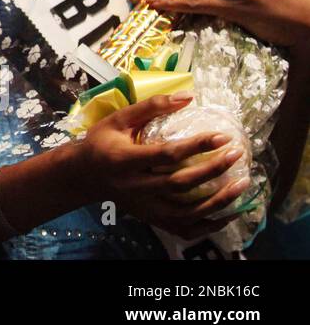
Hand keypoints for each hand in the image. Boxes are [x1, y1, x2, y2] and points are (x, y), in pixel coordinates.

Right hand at [76, 92, 250, 239]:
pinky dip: (209, 224)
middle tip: (237, 155)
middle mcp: (135, 186)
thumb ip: (151, 107)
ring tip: (242, 184)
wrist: (83, 175)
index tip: (222, 137)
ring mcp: (144, 206)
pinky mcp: (151, 218)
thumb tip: (188, 96)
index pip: (166, 155)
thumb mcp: (118, 119)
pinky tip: (227, 213)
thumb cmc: (101, 142)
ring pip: (187, 210)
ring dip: (218, 200)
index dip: (196, 146)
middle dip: (213, 170)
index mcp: (124, 160)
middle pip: (181, 184)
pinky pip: (184, 228)